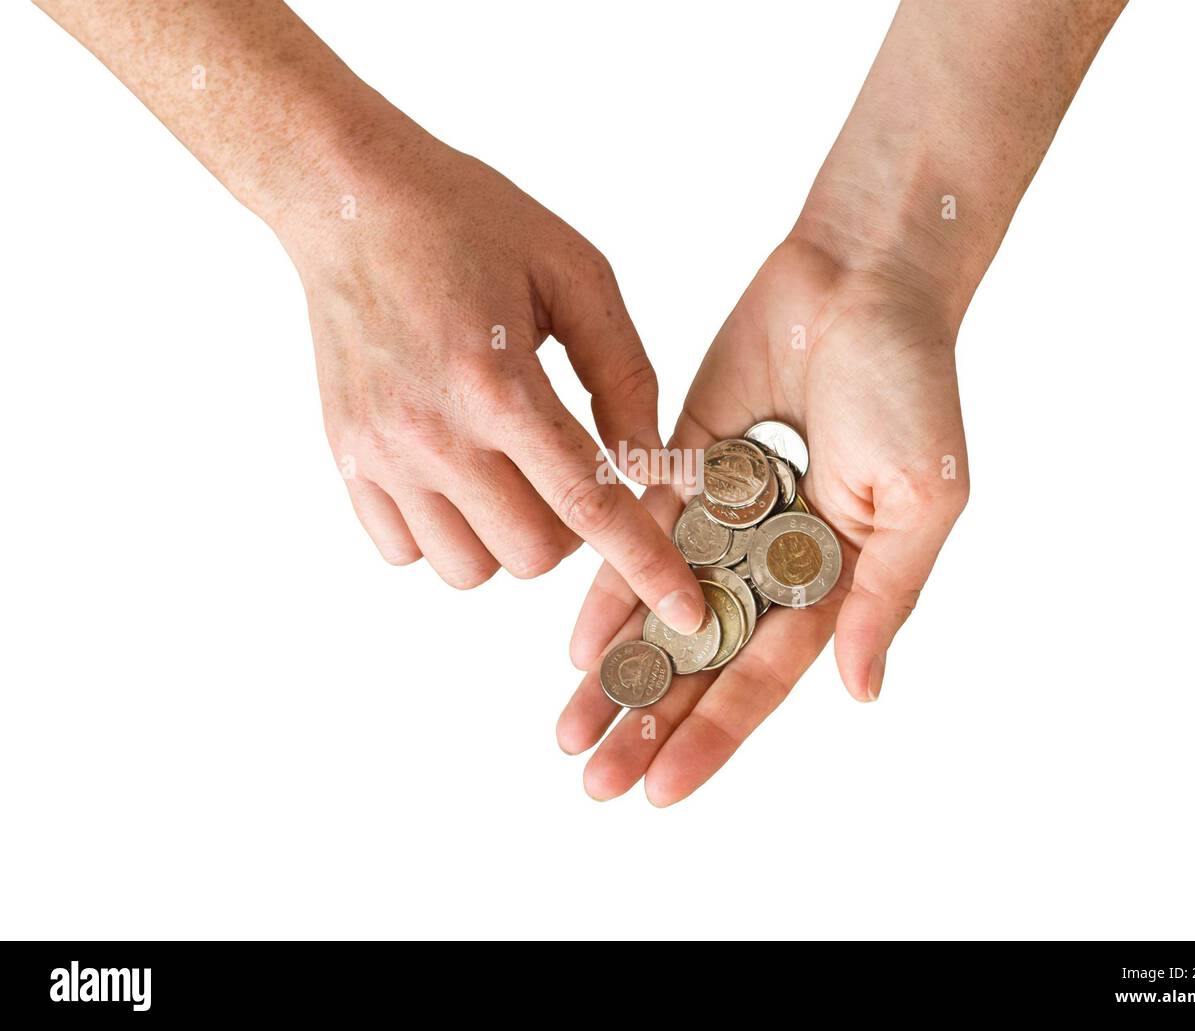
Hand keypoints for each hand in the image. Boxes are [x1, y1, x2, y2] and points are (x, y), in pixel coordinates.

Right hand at [281, 114, 706, 633]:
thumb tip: (647, 463)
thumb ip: (624, 374)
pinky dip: (446, 534)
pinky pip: (406, 552)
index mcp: (499, 382)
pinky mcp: (347, 460)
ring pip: (468, 570)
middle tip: (570, 471)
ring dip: (508, 539)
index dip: (646, 565)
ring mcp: (381, 453)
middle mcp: (433, 432)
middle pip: (532, 555)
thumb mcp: (576, 273)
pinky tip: (459, 475)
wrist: (347, 197)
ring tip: (509, 472)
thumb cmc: (469, 221)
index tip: (687, 613)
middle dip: (574, 532)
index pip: (589, 506)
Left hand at [557, 237, 968, 803]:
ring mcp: (728, 517)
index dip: (713, 735)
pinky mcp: (687, 467)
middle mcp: (776, 560)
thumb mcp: (920, 503)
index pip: (763, 677)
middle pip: (703, 659)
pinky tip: (576, 642)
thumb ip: (882, 598)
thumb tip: (862, 692)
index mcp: (836, 579)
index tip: (659, 789)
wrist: (861, 277)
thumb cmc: (911, 387)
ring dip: (620, 670)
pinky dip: (609, 585)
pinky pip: (641, 537)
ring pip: (663, 611)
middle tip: (595, 782)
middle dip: (651, 720)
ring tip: (569, 731)